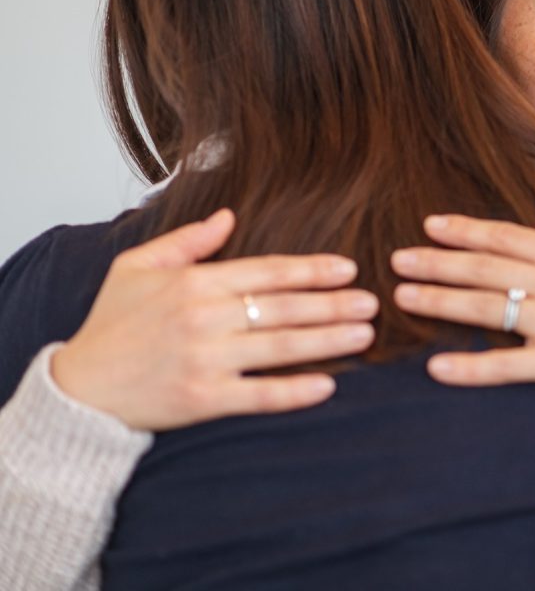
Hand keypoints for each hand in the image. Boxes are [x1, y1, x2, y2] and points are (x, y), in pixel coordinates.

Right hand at [52, 209, 377, 430]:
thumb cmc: (111, 326)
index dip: (312, 270)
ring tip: (365, 334)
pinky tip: (328, 385)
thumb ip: (187, 240)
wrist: (79, 390)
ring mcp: (206, 361)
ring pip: (281, 347)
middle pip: (285, 308)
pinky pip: (260, 394)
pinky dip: (295, 391)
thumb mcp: (136, 268)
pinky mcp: (203, 400)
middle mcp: (204, 319)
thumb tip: (228, 215)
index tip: (348, 269)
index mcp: (194, 284)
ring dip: (329, 340)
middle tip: (374, 301)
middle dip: (334, 303)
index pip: (268, 272)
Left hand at [391, 192, 534, 411]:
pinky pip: (508, 367)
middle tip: (395, 259)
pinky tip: (436, 367)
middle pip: (487, 269)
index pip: (509, 237)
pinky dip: (471, 369)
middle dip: (438, 261)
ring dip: (441, 302)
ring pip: (487, 310)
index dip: (467, 230)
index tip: (431, 225)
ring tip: (404, 298)